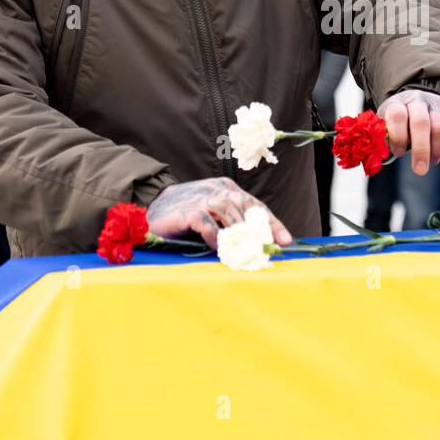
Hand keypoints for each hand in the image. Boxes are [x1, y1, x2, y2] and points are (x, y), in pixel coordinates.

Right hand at [146, 177, 291, 249]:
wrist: (153, 209)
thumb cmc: (186, 215)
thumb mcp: (214, 215)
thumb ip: (233, 223)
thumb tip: (258, 243)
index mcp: (226, 188)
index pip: (256, 205)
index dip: (273, 223)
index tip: (286, 241)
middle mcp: (216, 189)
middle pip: (246, 207)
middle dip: (260, 230)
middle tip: (267, 249)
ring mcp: (201, 198)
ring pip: (229, 212)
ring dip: (239, 234)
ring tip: (246, 252)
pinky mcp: (187, 210)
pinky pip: (207, 222)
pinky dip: (215, 236)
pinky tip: (219, 248)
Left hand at [378, 88, 439, 175]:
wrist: (416, 104)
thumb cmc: (401, 124)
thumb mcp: (389, 129)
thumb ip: (388, 140)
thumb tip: (390, 153)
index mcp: (397, 103)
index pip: (397, 115)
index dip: (398, 137)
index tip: (399, 153)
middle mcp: (417, 100)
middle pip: (421, 123)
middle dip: (421, 150)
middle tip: (420, 170)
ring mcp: (436, 102)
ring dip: (437, 150)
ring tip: (432, 160)